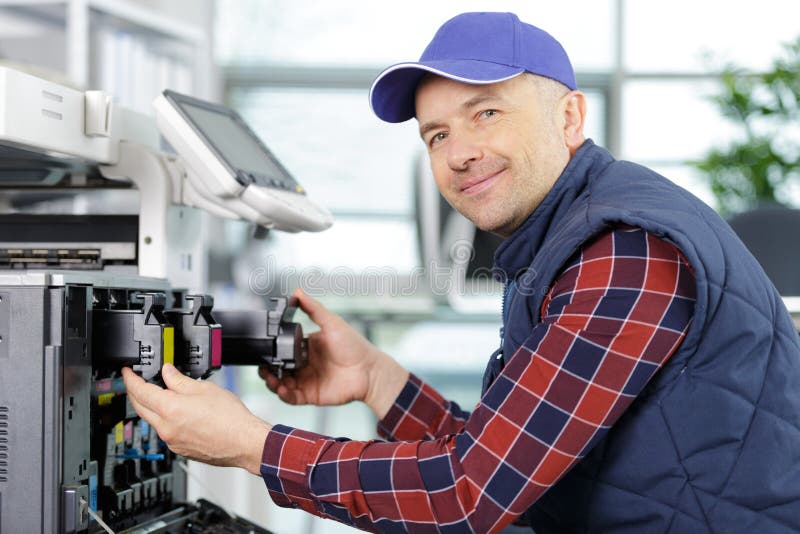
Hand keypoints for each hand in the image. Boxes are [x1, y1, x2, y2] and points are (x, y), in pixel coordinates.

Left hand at [122, 363, 270, 475]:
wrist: (243, 442)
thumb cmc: (230, 418)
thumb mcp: (205, 389)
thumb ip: (180, 381)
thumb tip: (167, 373)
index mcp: (170, 409)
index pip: (140, 392)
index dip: (130, 379)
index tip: (127, 372)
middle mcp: (166, 428)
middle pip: (140, 408)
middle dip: (134, 393)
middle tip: (135, 382)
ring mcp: (172, 441)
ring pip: (153, 421)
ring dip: (150, 407)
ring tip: (160, 395)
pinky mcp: (180, 450)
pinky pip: (165, 432)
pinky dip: (164, 420)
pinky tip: (177, 413)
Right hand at [260, 289, 408, 418]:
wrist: (369, 370)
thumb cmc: (355, 346)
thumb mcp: (331, 322)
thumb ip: (313, 309)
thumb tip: (297, 292)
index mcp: (307, 347)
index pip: (283, 350)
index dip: (272, 352)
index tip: (264, 351)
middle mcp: (305, 364)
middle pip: (279, 368)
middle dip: (268, 369)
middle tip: (264, 368)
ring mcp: (307, 380)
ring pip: (282, 384)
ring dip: (273, 383)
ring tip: (271, 379)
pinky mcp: (311, 395)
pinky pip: (292, 398)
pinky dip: (284, 395)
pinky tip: (282, 389)